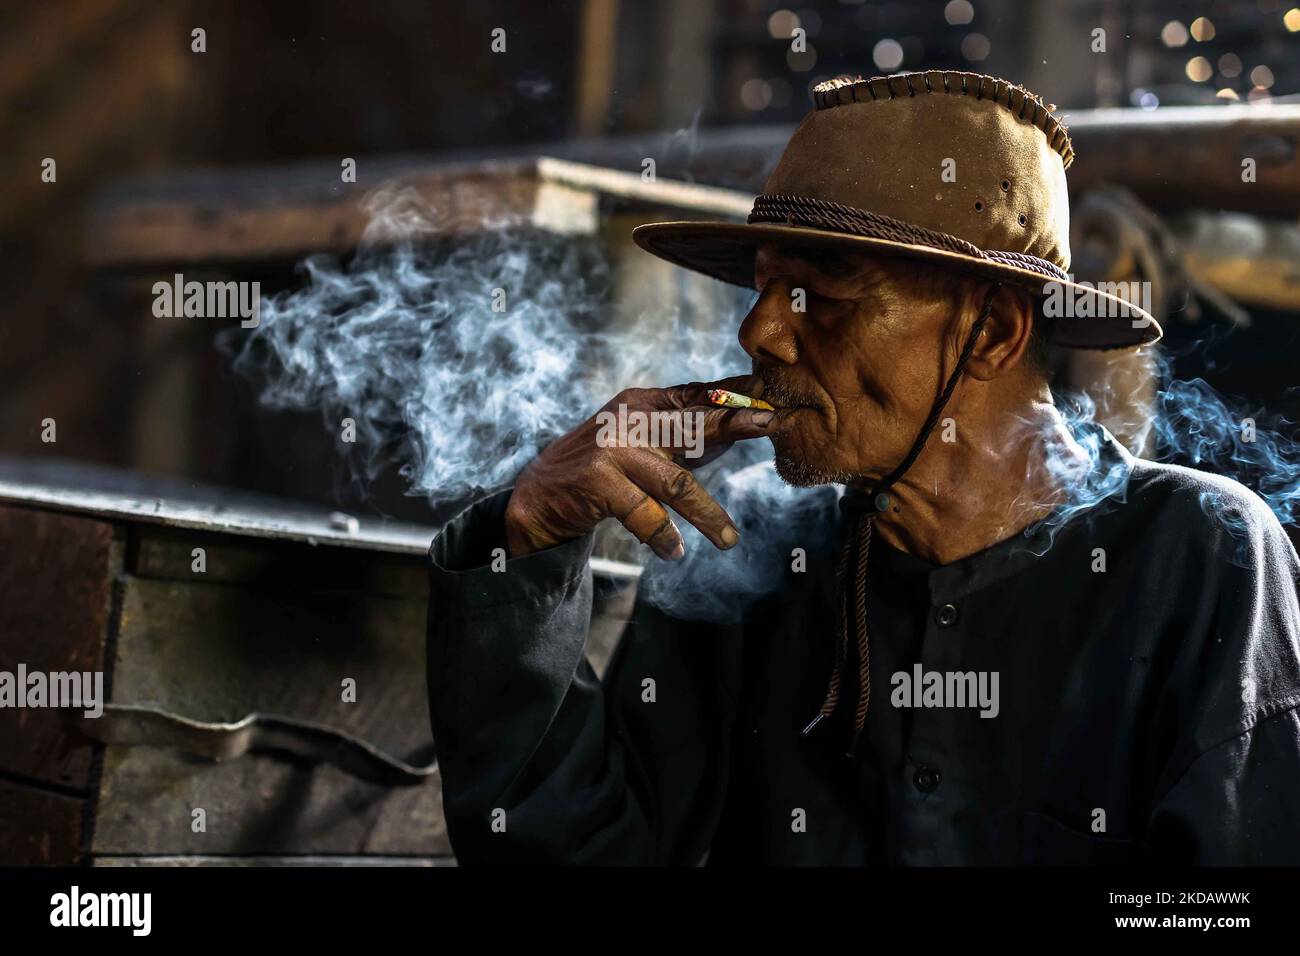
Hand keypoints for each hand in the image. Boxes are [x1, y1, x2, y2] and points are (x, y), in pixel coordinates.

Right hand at [504, 375, 779, 559]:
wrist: (538, 499)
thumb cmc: (604, 472)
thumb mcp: (645, 445)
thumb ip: (688, 438)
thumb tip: (749, 425)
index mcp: (644, 404)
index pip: (698, 397)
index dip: (736, 398)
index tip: (773, 400)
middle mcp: (628, 419)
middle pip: (693, 424)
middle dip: (735, 423)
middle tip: (771, 423)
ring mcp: (611, 449)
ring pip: (675, 483)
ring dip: (707, 515)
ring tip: (729, 540)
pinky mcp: (598, 481)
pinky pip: (644, 514)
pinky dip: (662, 537)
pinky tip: (674, 553)